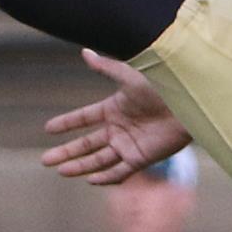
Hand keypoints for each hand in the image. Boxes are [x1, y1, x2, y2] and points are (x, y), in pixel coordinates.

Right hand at [41, 48, 190, 184]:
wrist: (186, 103)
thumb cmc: (161, 86)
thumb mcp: (130, 76)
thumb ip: (106, 67)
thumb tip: (84, 52)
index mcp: (114, 109)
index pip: (84, 118)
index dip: (67, 123)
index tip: (48, 129)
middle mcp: (119, 129)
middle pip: (86, 144)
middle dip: (66, 153)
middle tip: (45, 160)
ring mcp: (129, 145)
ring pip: (99, 160)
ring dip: (80, 166)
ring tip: (61, 171)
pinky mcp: (142, 158)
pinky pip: (121, 171)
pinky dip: (106, 177)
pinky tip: (90, 180)